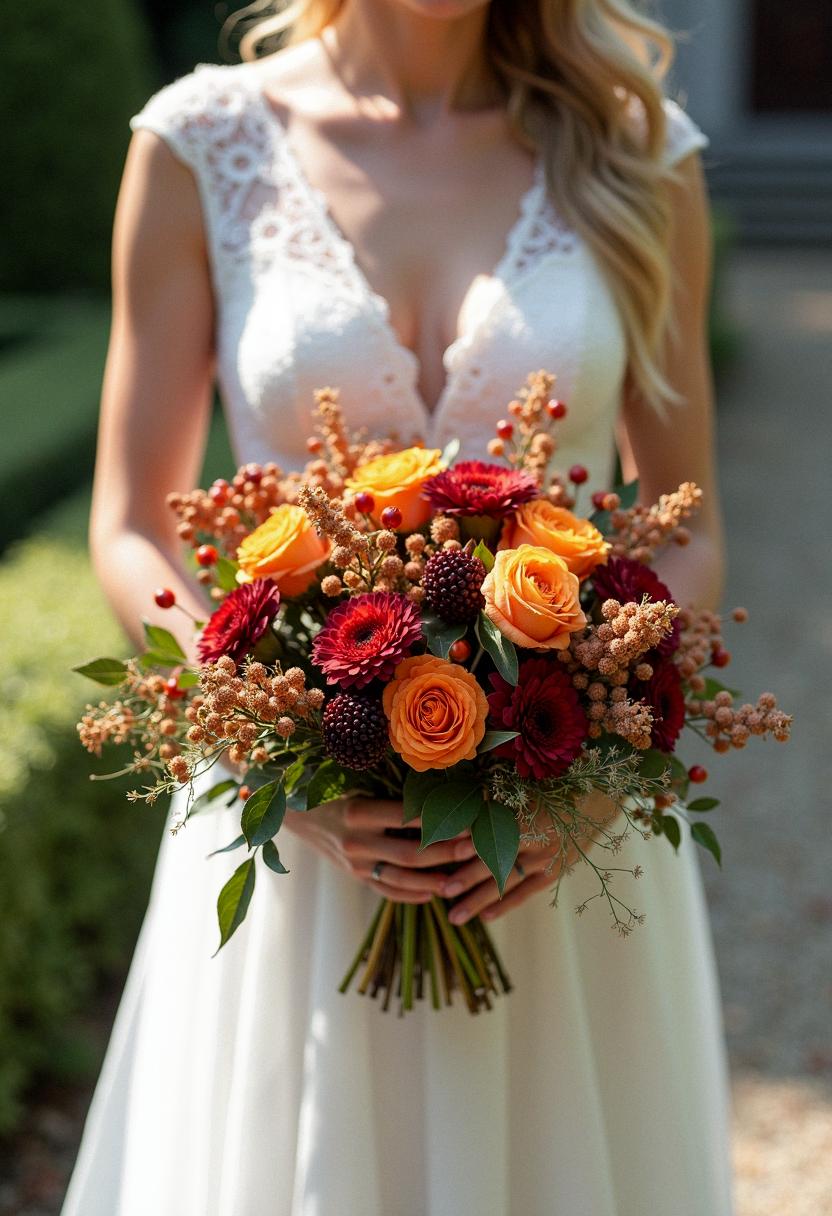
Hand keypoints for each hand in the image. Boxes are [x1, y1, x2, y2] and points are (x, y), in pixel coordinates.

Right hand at [284, 798, 478, 903]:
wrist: (296, 814)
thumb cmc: (333, 788)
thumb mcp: (357, 782)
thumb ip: (391, 789)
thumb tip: (440, 790)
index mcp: (358, 812)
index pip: (407, 818)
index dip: (440, 820)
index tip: (467, 819)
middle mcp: (355, 842)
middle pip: (410, 853)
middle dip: (446, 853)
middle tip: (473, 849)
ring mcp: (355, 865)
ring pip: (401, 879)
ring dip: (433, 881)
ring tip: (459, 880)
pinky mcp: (355, 877)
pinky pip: (387, 892)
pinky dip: (411, 895)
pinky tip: (431, 894)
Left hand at [442, 793, 620, 925]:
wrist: (597, 798)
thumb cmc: (555, 784)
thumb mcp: (526, 785)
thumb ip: (494, 796)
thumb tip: (457, 800)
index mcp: (526, 811)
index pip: (489, 827)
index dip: (466, 837)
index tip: (442, 848)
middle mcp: (535, 837)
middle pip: (496, 859)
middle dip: (467, 876)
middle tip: (442, 890)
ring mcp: (545, 857)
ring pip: (507, 882)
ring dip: (479, 900)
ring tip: (454, 917)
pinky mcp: (554, 871)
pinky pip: (527, 892)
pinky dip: (506, 905)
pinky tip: (485, 917)